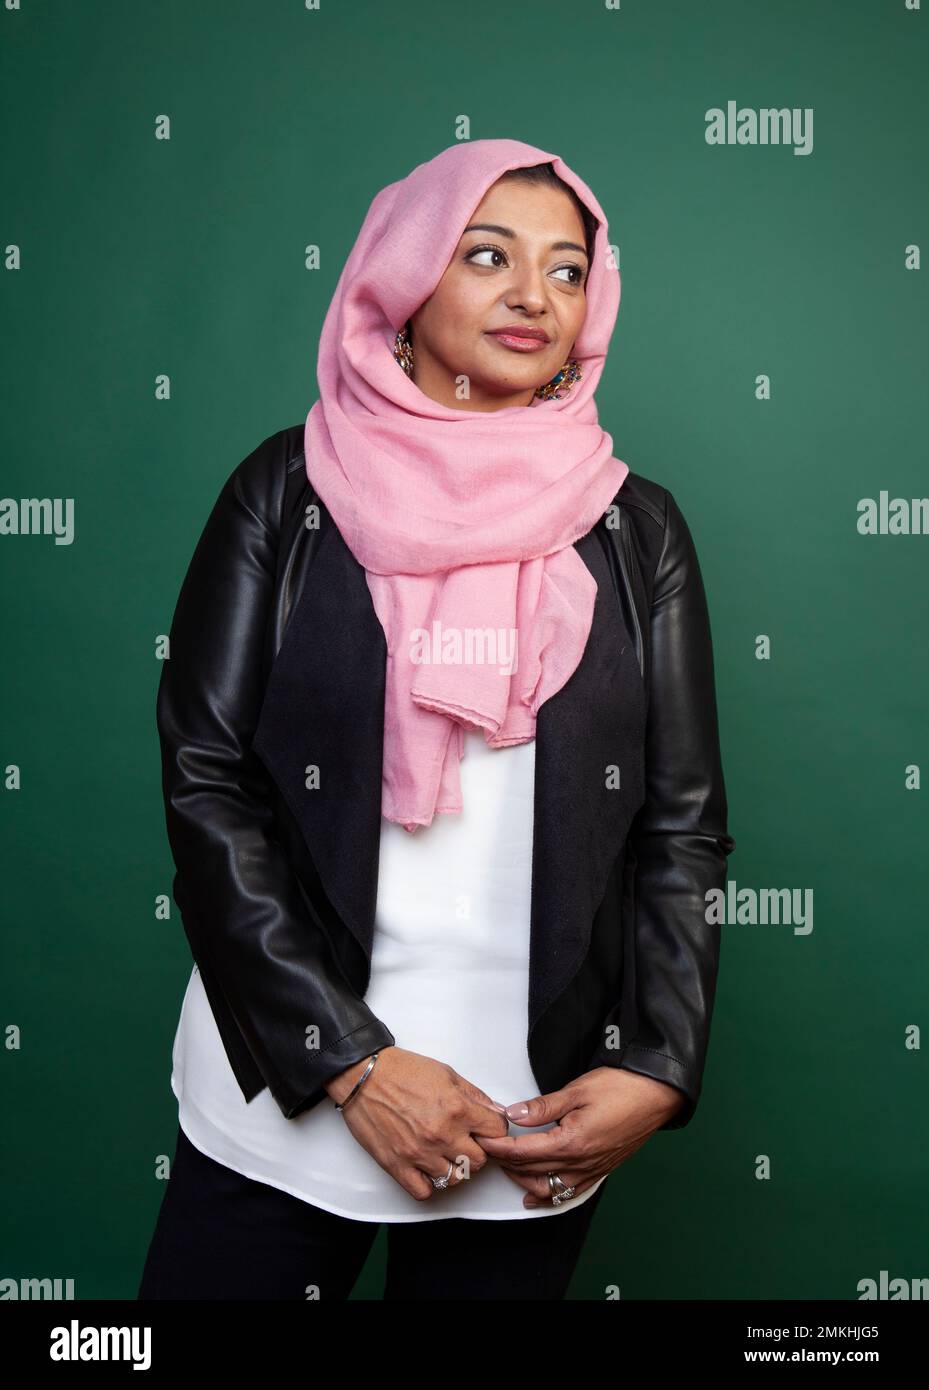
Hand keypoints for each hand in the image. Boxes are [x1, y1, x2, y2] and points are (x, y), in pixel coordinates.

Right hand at [324, 1048, 509, 1200]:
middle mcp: (442, 1134)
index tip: (486, 1129)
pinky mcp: (398, 1166)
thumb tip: (495, 1112)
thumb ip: (475, 1096)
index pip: (497, 1133)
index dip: (494, 1130)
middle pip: (480, 1161)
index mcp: (457, 1109)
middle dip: (476, 1150)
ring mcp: (420, 1153)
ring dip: (454, 1167)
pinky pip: (425, 1191)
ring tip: (445, 1153)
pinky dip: (429, 1183)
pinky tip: (427, 1167)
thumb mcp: (447, 1073)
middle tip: (465, 1140)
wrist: (363, 1076)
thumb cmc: (401, 1071)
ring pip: (456, 1179)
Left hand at [475, 1067, 685, 1207]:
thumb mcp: (577, 1091)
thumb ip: (543, 1106)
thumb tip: (515, 1114)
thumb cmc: (622, 1088)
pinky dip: (550, 1196)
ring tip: (508, 1170)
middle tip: (490, 1151)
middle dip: (506, 1163)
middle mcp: (580, 1163)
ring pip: (549, 1189)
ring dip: (524, 1181)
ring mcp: (592, 1170)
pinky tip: (537, 1196)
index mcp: (571, 1143)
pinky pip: (570, 1192)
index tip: (485, 1141)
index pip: (523, 1152)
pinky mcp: (601, 1169)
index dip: (500, 1148)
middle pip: (532, 1171)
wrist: (656, 1094)